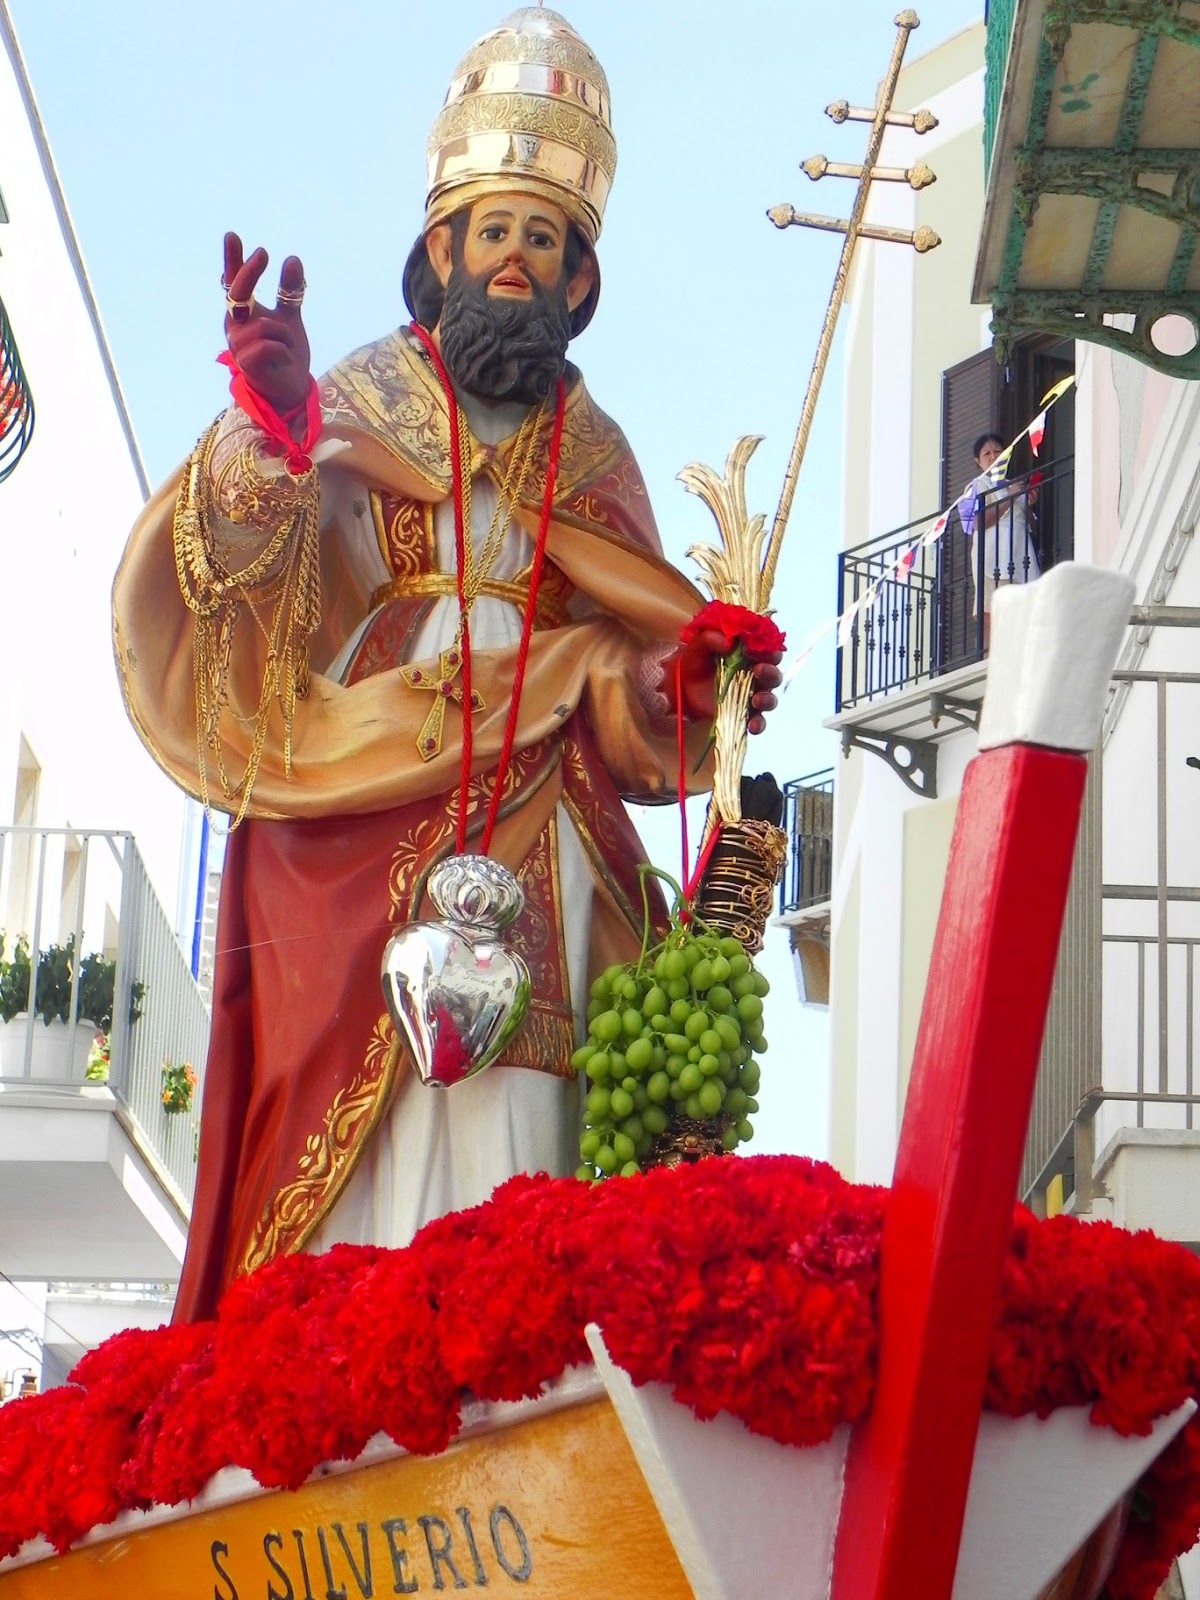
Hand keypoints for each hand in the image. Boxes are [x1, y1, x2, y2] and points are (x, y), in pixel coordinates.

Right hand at [222, 233, 310, 412]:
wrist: (291, 388)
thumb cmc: (285, 352)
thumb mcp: (290, 317)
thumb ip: (290, 291)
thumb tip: (292, 258)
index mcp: (243, 313)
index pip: (234, 282)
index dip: (232, 260)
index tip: (232, 236)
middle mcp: (235, 326)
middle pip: (238, 292)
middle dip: (250, 271)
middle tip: (264, 253)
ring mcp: (238, 345)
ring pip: (267, 325)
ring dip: (286, 335)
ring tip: (286, 349)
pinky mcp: (247, 363)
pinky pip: (271, 345)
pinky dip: (285, 351)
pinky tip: (283, 361)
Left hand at [669, 628, 781, 734]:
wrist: (682, 686)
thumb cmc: (695, 661)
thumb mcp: (698, 646)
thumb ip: (710, 638)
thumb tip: (729, 642)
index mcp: (750, 655)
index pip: (768, 650)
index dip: (766, 649)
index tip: (751, 649)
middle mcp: (756, 675)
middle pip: (774, 675)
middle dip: (771, 672)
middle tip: (759, 670)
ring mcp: (752, 696)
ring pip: (770, 699)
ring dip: (768, 699)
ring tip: (757, 700)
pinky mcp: (744, 713)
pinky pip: (758, 721)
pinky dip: (759, 724)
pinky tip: (752, 726)